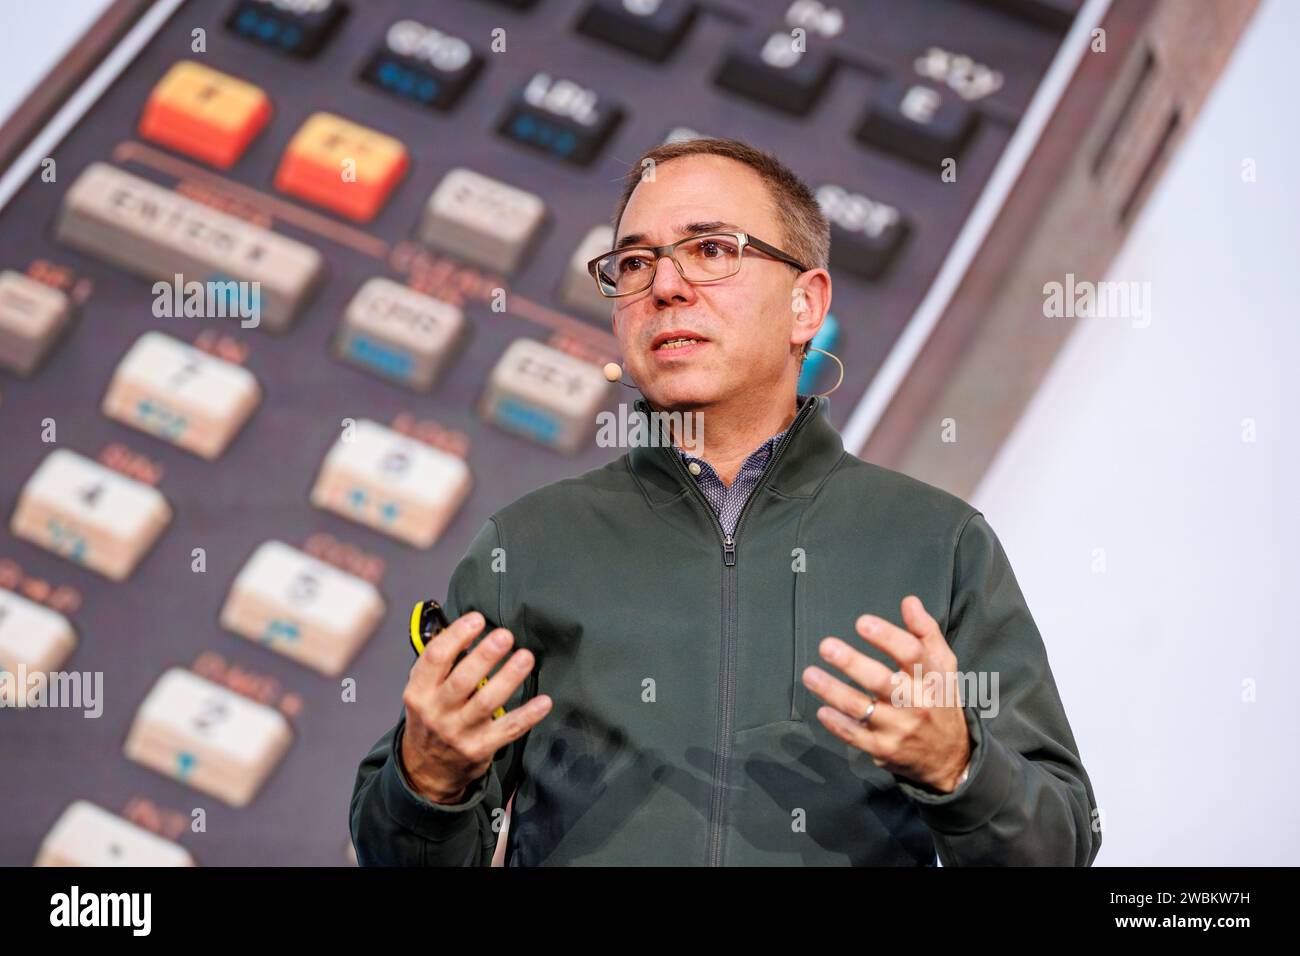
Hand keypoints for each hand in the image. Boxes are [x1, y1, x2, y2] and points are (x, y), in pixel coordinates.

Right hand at [401, 610, 551, 803]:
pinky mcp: (479, 749)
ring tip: (525, 657)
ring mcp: (458, 733)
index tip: (477, 619)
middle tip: (505, 635)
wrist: (425, 770)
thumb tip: (469, 625)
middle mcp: (436, 713)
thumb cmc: (430, 717)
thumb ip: (440, 663)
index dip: (456, 636)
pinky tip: (544, 701)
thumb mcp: (422, 691)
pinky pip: (507, 729)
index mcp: (419, 692)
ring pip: (486, 703)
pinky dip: (527, 715)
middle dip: (485, 655)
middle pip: (462, 680)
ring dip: (508, 678)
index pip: (434, 658)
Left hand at [801, 595, 970, 792]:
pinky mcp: (885, 750)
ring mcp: (900, 729)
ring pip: (862, 708)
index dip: (887, 636)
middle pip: (882, 681)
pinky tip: (822, 709)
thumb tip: (909, 601)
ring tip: (809, 674)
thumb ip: (926, 633)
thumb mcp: (944, 667)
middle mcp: (917, 704)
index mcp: (932, 680)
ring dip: (833, 691)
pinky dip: (838, 724)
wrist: (952, 758)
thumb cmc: (941, 702)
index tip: (862, 622)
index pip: (912, 654)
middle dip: (852, 663)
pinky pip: (856, 736)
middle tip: (827, 645)